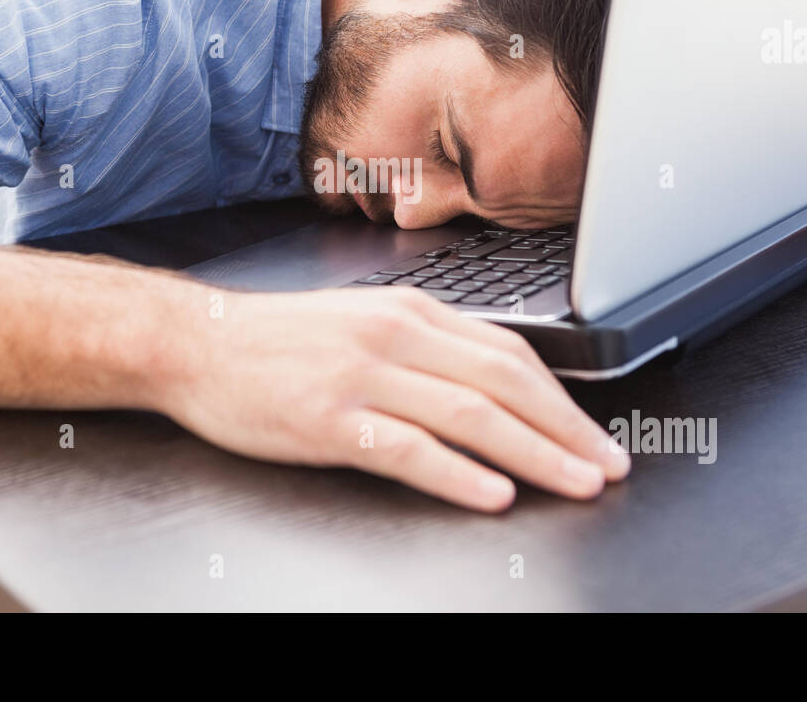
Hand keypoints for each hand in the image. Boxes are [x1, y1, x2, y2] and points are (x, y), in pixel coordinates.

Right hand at [161, 286, 628, 511]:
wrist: (198, 341)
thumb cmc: (280, 340)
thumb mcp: (363, 323)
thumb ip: (427, 348)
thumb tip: (494, 386)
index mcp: (410, 313)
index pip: (507, 353)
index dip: (561, 396)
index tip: (594, 430)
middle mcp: (394, 337)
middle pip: (502, 385)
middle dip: (566, 429)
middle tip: (608, 464)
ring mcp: (362, 377)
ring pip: (468, 415)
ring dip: (534, 454)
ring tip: (575, 482)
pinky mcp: (329, 419)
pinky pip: (407, 448)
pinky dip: (457, 473)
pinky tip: (492, 493)